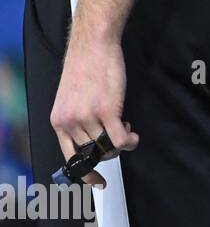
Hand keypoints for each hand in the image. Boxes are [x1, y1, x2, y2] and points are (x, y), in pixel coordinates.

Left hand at [49, 33, 138, 186]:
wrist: (92, 45)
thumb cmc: (85, 68)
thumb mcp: (70, 99)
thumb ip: (77, 120)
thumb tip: (93, 140)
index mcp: (58, 121)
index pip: (70, 158)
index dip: (86, 173)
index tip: (98, 181)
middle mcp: (70, 122)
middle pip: (95, 153)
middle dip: (110, 151)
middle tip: (118, 135)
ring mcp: (88, 117)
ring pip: (109, 147)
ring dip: (122, 142)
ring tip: (125, 126)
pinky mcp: (107, 110)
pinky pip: (120, 140)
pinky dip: (130, 142)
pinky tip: (133, 135)